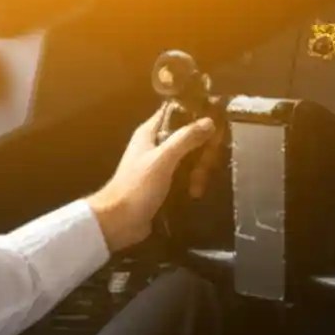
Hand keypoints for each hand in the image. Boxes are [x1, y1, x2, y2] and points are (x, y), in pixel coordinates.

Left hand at [86, 105, 222, 251]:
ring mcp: (160, 164)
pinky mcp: (164, 182)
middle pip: (188, 136)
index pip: (175, 111)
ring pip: (190, 156)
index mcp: (150, 132)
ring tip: (197, 188)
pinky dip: (193, 181)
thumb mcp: (163, 159)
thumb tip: (210, 121)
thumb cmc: (137, 186)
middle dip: (202, 150)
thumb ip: (186, 138)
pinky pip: (186, 174)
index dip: (195, 112)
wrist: (118, 222)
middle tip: (207, 164)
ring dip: (198, 170)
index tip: (215, 120)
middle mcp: (155, 144)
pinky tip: (196, 193)